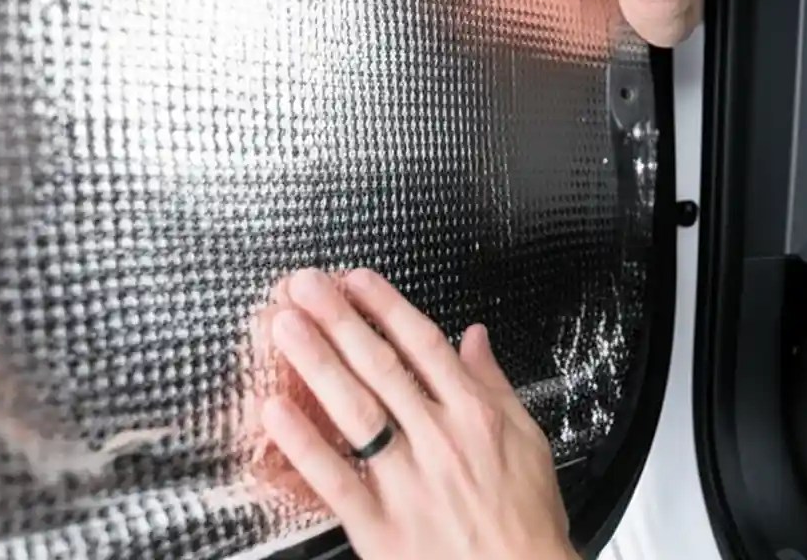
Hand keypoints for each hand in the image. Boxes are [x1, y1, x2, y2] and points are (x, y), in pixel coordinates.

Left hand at [258, 268, 575, 559]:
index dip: (385, 307)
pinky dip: (304, 444)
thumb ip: (495, 384)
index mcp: (474, 416)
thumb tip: (476, 339)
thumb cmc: (525, 521)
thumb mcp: (529, 440)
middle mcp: (438, 441)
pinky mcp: (381, 526)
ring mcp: (407, 482)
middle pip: (381, 367)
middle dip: (339, 320)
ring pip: (354, 411)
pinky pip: (335, 478)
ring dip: (316, 363)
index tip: (355, 280)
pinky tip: (277, 412)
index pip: (423, 346)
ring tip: (286, 327)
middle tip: (305, 286)